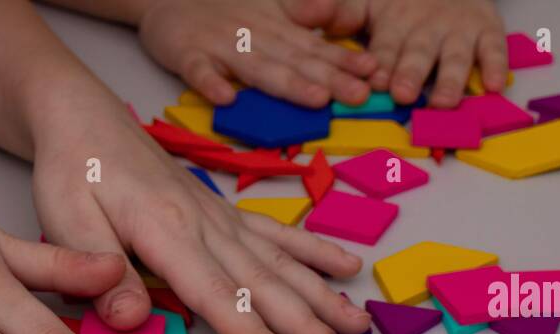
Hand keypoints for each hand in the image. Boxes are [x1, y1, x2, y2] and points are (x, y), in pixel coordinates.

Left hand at [31, 90, 371, 333]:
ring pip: (281, 261)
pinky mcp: (223, 211)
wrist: (86, 118)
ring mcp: (220, 217)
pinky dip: (314, 251)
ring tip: (360, 326)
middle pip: (264, 282)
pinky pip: (277, 232)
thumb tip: (130, 322)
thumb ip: (101, 273)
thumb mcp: (67, 220)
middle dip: (308, 323)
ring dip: (322, 295)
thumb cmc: (73, 170)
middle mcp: (205, 224)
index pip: (217, 294)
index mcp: (167, 231)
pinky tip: (347, 267)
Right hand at [139, 0, 376, 107]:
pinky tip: (225, 98)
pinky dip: (210, 84)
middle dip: (330, 78)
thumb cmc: (221, 8)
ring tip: (314, 98)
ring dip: (287, 84)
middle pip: (296, 60)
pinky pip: (197, 70)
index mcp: (275, 28)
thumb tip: (336, 25)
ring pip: (258, 67)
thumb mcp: (267, 7)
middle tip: (359, 95)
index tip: (372, 71)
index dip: (344, 59)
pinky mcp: (186, 54)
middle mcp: (255, 37)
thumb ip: (298, 18)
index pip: (315, 46)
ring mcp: (220, 47)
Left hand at [326, 0, 506, 107]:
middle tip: (403, 93)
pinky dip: (496, 65)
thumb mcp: (368, 4)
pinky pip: (494, 48)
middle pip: (418, 53)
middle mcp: (426, 28)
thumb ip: (340, 13)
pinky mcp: (487, 30)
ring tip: (443, 102)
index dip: (379, 63)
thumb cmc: (400, 4)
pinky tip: (494, 85)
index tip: (372, 80)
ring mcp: (458, 31)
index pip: (383, 47)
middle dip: (410, 73)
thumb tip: (306, 11)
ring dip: (450, 80)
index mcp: (393, 24)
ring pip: (455, 57)